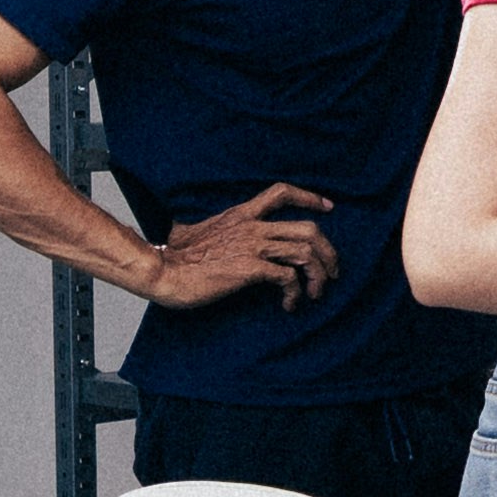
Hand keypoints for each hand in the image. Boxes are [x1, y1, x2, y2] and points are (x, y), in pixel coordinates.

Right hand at [128, 182, 336, 309]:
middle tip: (332, 270)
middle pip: (308, 229)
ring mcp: (253, 247)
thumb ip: (220, 229)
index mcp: (241, 214)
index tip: (328, 207)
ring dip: (318, 275)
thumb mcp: (200, 231)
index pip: (281, 192)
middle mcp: (252, 226)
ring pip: (305, 252)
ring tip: (316, 293)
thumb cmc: (176, 256)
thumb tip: (218, 235)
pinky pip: (288, 278)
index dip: (309, 198)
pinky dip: (295, 293)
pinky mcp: (250, 269)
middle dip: (329, 251)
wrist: (164, 271)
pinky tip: (289, 304)